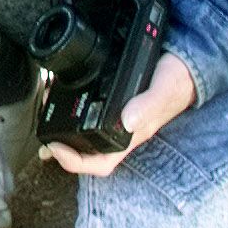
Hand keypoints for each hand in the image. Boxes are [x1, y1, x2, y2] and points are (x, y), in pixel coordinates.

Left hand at [43, 52, 195, 176]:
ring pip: (85, 134)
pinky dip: (71, 108)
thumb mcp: (163, 90)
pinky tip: (59, 96)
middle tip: (41, 136)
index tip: (54, 147)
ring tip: (44, 115)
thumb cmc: (177, 81)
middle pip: (86, 152)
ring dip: (63, 128)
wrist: (185, 64)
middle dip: (61, 148)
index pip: (101, 163)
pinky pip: (89, 113)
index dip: (75, 162)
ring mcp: (116, 117)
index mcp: (131, 135)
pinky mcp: (113, 102)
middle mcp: (121, 130)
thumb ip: (147, 106)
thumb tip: (127, 122)